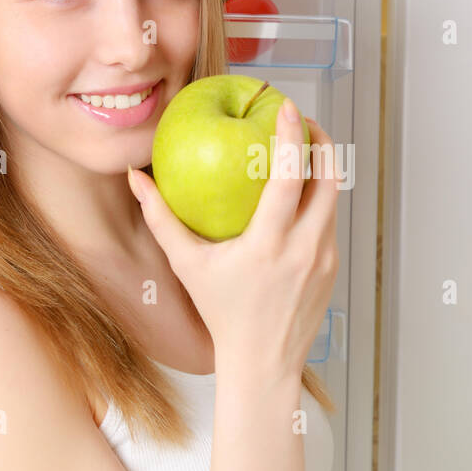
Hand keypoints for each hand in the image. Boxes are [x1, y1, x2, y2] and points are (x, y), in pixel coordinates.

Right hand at [127, 100, 338, 390]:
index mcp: (270, 245)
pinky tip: (301, 190)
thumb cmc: (221, 313)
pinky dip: (319, 198)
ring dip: (323, 167)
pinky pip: (330, 220)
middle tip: (303, 119)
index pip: (290, 177)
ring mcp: (325, 258)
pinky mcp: (333, 267)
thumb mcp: (187, 266)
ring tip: (303, 148)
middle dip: (322, 140)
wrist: (263, 364)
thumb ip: (160, 218)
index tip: (289, 106)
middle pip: (330, 177)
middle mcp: (305, 248)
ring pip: (335, 197)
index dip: (293, 135)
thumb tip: (136, 177)